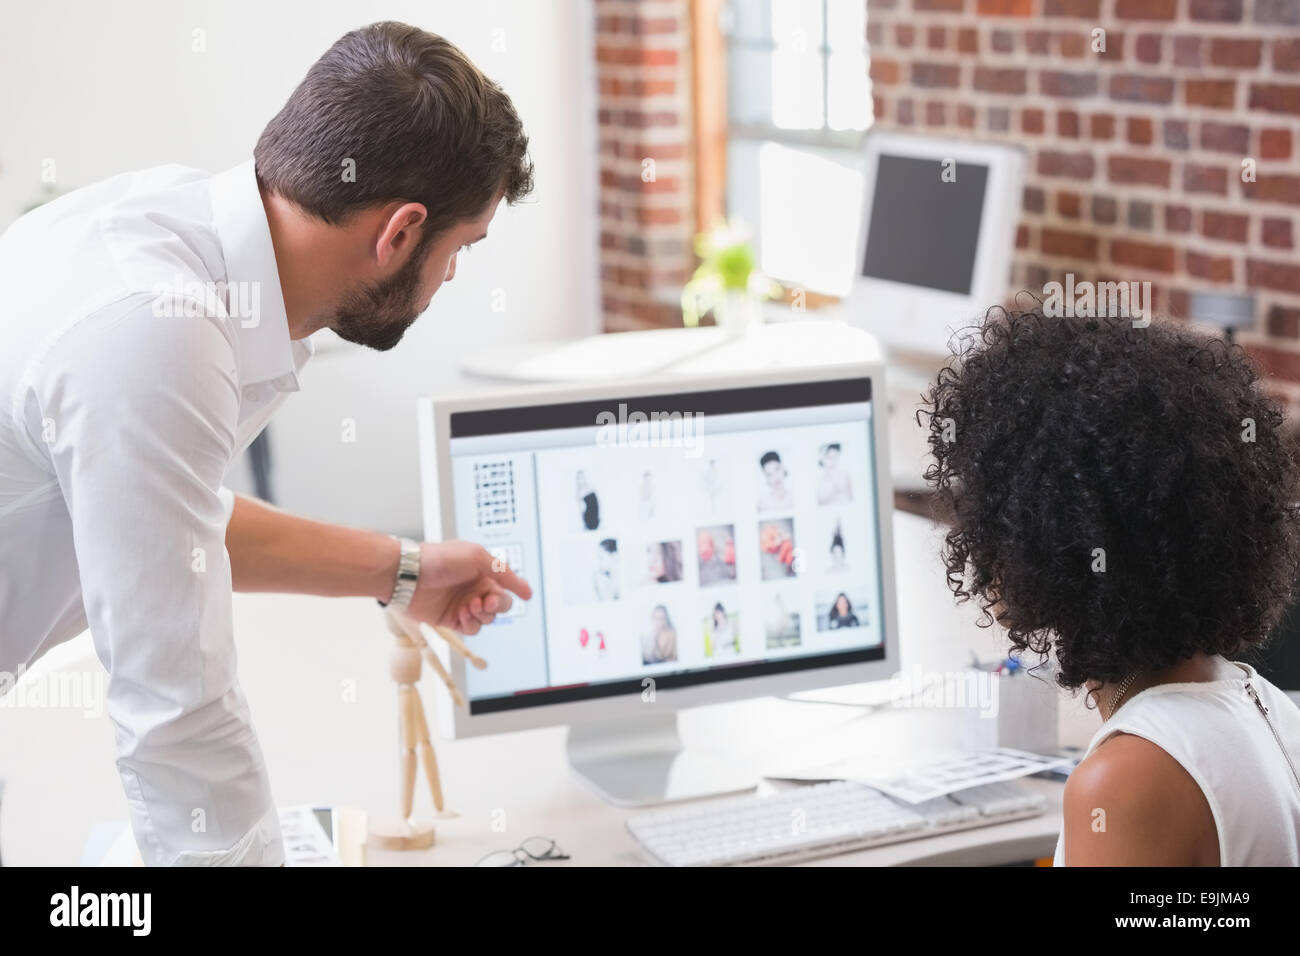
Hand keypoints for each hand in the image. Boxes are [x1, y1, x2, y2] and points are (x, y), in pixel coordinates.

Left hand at [404, 540, 531, 635]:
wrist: (409, 575)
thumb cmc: (441, 560)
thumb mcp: (478, 558)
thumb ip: (504, 573)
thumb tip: (527, 591)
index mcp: (483, 571)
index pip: (506, 587)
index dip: (508, 593)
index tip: (499, 594)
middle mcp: (474, 588)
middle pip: (500, 606)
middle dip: (496, 606)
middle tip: (485, 601)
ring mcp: (463, 605)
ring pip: (487, 620)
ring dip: (482, 615)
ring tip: (469, 606)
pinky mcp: (451, 620)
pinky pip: (472, 629)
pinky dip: (470, 623)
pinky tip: (461, 614)